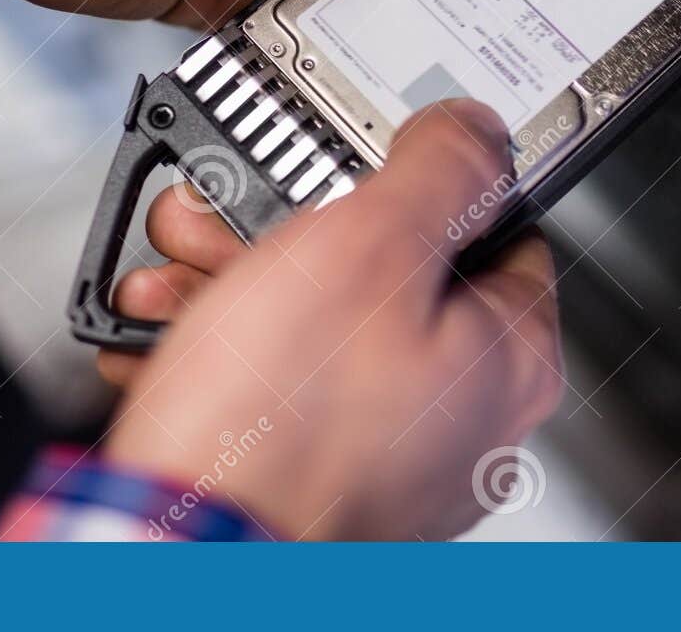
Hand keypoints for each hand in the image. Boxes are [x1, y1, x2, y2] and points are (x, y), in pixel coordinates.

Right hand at [100, 99, 563, 539]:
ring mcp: (388, 451)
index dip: (427, 174)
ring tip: (185, 272)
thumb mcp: (372, 247)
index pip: (500, 224)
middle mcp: (462, 415)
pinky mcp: (315, 473)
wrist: (173, 551)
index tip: (367, 153)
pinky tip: (174, 335)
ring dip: (242, 279)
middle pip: (394, 271)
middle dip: (299, 225)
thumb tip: (481, 130)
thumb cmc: (278, 425)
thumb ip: (443, 171)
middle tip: (242, 208)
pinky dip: (226, 349)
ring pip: (322, 323)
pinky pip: (280, 384)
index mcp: (506, 359)